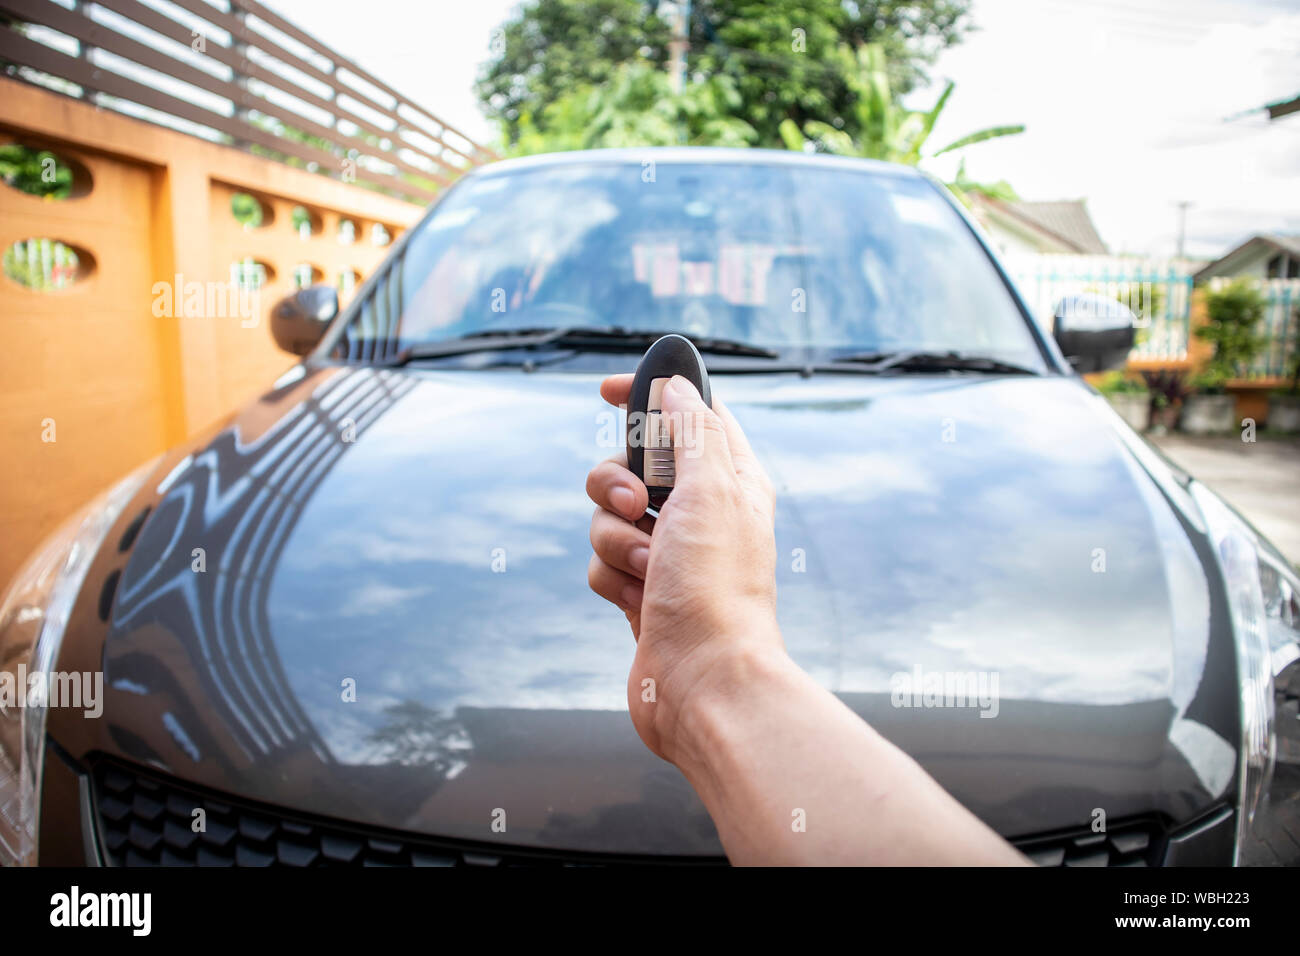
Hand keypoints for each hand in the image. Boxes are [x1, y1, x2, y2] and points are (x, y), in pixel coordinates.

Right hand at [586, 374, 784, 762]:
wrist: (702, 681)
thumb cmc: (714, 587)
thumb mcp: (709, 489)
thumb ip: (690, 431)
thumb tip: (677, 388)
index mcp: (730, 480)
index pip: (689, 414)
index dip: (648, 396)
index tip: (605, 390)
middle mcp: (700, 513)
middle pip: (631, 464)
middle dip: (616, 482)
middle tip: (639, 506)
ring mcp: (669, 554)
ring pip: (607, 515)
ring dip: (615, 538)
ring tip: (646, 569)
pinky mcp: (640, 590)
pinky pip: (602, 561)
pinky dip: (611, 577)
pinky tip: (638, 601)